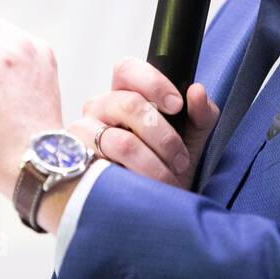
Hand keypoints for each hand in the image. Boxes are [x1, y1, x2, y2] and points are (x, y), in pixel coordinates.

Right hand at [67, 56, 219, 188]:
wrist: (150, 209)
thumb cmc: (166, 166)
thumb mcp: (191, 139)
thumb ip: (201, 114)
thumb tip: (197, 92)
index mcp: (123, 93)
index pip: (127, 69)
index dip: (153, 82)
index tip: (176, 105)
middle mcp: (99, 107)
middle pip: (129, 104)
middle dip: (164, 135)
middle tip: (180, 158)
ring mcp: (84, 134)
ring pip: (122, 141)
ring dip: (154, 165)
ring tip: (168, 181)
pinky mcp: (78, 163)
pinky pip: (107, 169)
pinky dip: (134, 181)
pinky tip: (144, 189)